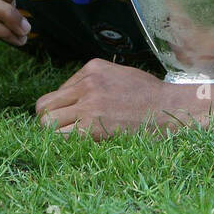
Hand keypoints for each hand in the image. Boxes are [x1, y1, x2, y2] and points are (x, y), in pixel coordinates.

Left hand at [36, 59, 177, 139]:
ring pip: (46, 123)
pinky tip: (80, 145)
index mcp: (92, 68)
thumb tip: (70, 98)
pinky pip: (61, 138)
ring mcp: (88, 106)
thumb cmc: (149, 95)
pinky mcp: (91, 128)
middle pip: (44, 106)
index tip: (76, 117)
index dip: (63, 107)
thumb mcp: (119, 74)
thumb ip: (93, 81)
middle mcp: (86, 84)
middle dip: (49, 118)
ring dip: (55, 133)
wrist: (170, 110)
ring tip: (71, 139)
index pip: (58, 91)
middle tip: (64, 130)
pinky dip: (65, 144)